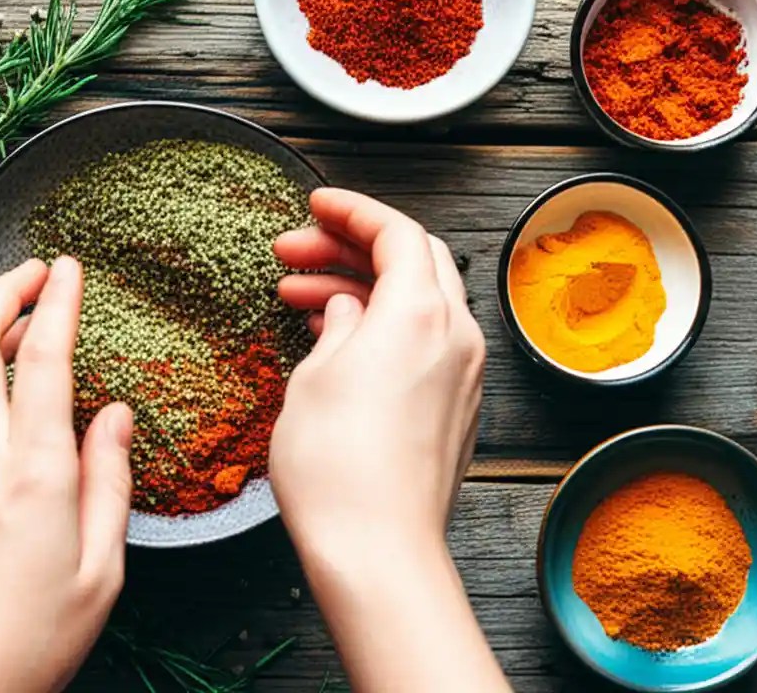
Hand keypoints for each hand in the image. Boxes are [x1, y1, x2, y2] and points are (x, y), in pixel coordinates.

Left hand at [0, 257, 133, 692]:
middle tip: (32, 270)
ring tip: (11, 316)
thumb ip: (109, 484)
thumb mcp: (99, 572)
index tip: (69, 269)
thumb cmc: (26, 645)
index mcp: (35, 475)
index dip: (56, 301)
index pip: (42, 357)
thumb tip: (116, 418)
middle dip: (1, 288)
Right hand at [270, 189, 504, 691]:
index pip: (396, 231)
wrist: (376, 551)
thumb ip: (338, 325)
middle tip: (294, 255)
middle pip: (414, 261)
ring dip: (363, 290)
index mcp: (420, 314)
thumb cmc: (337, 469)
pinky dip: (385, 327)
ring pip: (419, 303)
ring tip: (298, 301)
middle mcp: (455, 337)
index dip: (352, 210)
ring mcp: (462, 376)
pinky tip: (337, 342)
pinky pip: (425, 344)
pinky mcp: (455, 411)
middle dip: (351, 249)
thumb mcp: (315, 378)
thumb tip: (348, 310)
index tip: (315, 204)